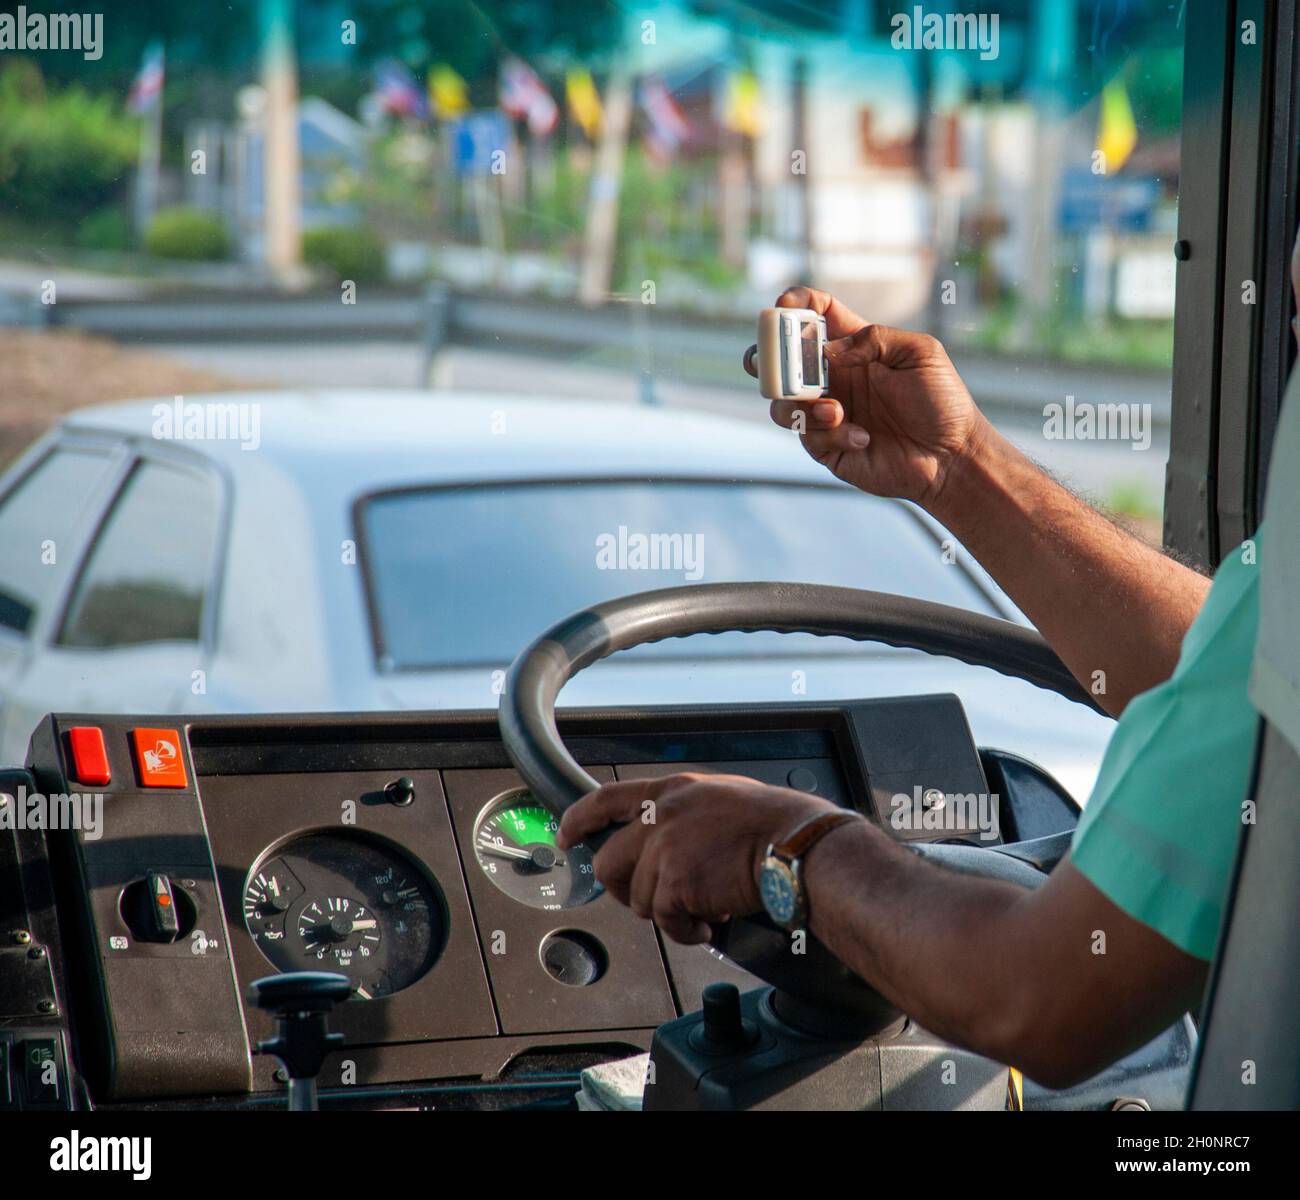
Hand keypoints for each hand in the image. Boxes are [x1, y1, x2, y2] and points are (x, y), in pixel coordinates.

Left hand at [556, 772, 833, 943]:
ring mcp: (665, 850)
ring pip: (640, 899)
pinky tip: (711, 919)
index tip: (567, 836)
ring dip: (671, 913)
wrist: (796, 845)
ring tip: (704, 907)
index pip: (607, 799)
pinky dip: (687, 929)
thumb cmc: (773, 824)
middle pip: (609, 861)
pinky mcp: (676, 884)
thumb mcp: (719, 797)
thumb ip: (683, 812)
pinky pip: (666, 921)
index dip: (579, 819)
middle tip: (653, 901)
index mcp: (672, 789)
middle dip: (625, 890)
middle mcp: (662, 816)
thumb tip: (666, 840)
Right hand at [767, 287, 991, 509]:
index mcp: (853, 346)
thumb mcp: (920, 353)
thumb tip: (828, 350)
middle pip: (780, 358)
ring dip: (799, 402)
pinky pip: (807, 435)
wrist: (951, 457)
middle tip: (774, 361)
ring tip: (835, 411)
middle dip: (768, 355)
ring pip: (781, 401)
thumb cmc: (942, 401)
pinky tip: (862, 437)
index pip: (815, 314)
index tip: (787, 305)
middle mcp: (834, 378)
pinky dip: (830, 433)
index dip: (796, 303)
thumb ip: (874, 339)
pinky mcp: (827, 446)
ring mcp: (826, 413)